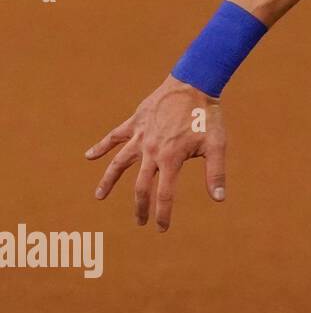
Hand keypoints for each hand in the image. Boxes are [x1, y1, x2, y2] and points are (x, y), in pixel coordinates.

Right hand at [85, 75, 227, 231]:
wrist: (194, 85)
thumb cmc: (207, 117)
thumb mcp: (217, 145)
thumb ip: (216, 173)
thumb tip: (219, 199)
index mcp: (171, 159)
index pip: (164, 194)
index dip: (162, 213)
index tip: (160, 228)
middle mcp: (151, 150)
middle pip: (140, 185)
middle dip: (140, 206)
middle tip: (140, 221)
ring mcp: (140, 136)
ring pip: (119, 163)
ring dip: (108, 181)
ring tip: (98, 197)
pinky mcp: (135, 122)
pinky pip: (115, 136)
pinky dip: (101, 146)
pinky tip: (89, 155)